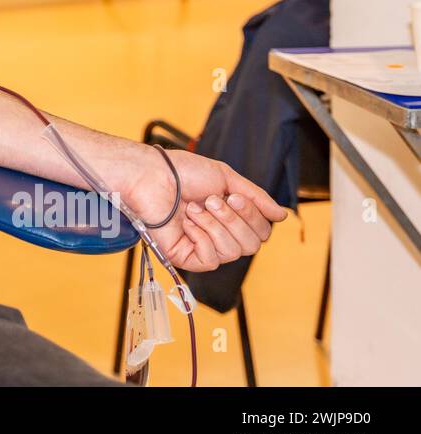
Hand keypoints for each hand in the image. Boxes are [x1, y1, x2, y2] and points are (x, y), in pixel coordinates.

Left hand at [121, 148, 288, 271]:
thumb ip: (256, 198)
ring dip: (215, 225)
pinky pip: (211, 260)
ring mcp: (201, 246)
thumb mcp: (226, 178)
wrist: (151, 176)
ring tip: (194, 208)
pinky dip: (201, 237)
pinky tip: (187, 222)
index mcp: (229, 217)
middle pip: (252, 245)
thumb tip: (282, 216)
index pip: (262, 231)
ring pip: (233, 252)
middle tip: (211, 200)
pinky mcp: (185, 256)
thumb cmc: (181, 173)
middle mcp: (218, 234)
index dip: (253, 215)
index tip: (234, 195)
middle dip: (234, 220)